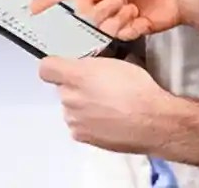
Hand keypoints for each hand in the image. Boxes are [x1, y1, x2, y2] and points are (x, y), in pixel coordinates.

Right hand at [29, 0, 186, 40]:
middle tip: (120, 0)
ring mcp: (118, 14)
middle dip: (102, 10)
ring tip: (133, 7)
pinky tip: (141, 18)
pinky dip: (130, 27)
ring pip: (102, 27)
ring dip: (118, 18)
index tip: (33, 8)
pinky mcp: (131, 28)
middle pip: (86, 14)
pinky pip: (120, 36)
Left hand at [38, 56, 179, 152]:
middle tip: (98, 87)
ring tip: (107, 106)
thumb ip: (95, 63)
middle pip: (62, 88)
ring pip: (70, 107)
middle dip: (77, 86)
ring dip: (82, 106)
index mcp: (77, 74)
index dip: (55, 66)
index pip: (46, 68)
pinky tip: (107, 120)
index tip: (64, 67)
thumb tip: (91, 64)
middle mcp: (69, 97)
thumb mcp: (119, 62)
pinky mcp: (80, 135)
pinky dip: (88, 123)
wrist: (152, 122)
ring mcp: (73, 118)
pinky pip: (78, 125)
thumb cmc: (139, 91)